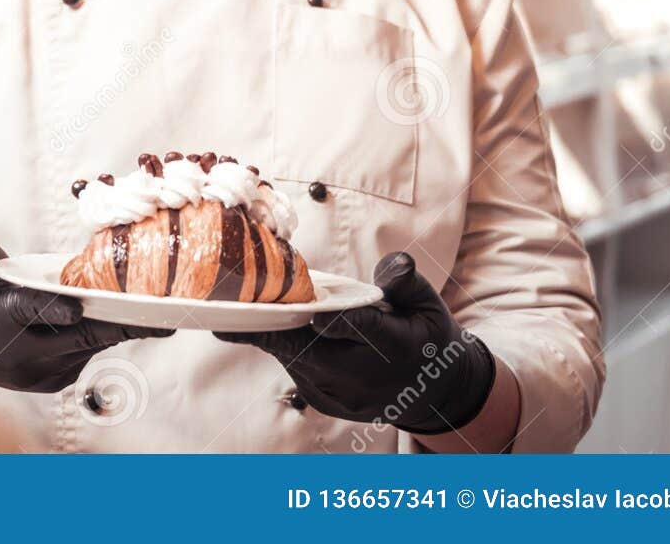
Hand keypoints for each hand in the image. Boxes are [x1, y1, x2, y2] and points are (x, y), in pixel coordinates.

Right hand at [0, 232, 171, 392]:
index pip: (27, 314)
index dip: (53, 310)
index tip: (77, 307)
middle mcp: (20, 359)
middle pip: (76, 337)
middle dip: (118, 323)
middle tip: (159, 312)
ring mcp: (41, 375)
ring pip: (89, 345)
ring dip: (120, 325)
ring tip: (157, 303)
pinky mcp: (57, 380)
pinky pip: (89, 351)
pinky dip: (108, 331)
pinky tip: (130, 312)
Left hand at [217, 252, 495, 434]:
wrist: (430, 392)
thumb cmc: (424, 335)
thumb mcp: (427, 304)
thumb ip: (405, 282)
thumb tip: (394, 263)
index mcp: (399, 349)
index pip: (366, 332)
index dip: (339, 324)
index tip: (314, 313)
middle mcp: (369, 381)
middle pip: (315, 352)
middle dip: (278, 327)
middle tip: (239, 305)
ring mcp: (346, 398)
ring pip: (298, 362)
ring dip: (274, 333)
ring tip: (244, 305)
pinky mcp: (328, 405)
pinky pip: (297, 371)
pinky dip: (284, 346)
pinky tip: (274, 325)